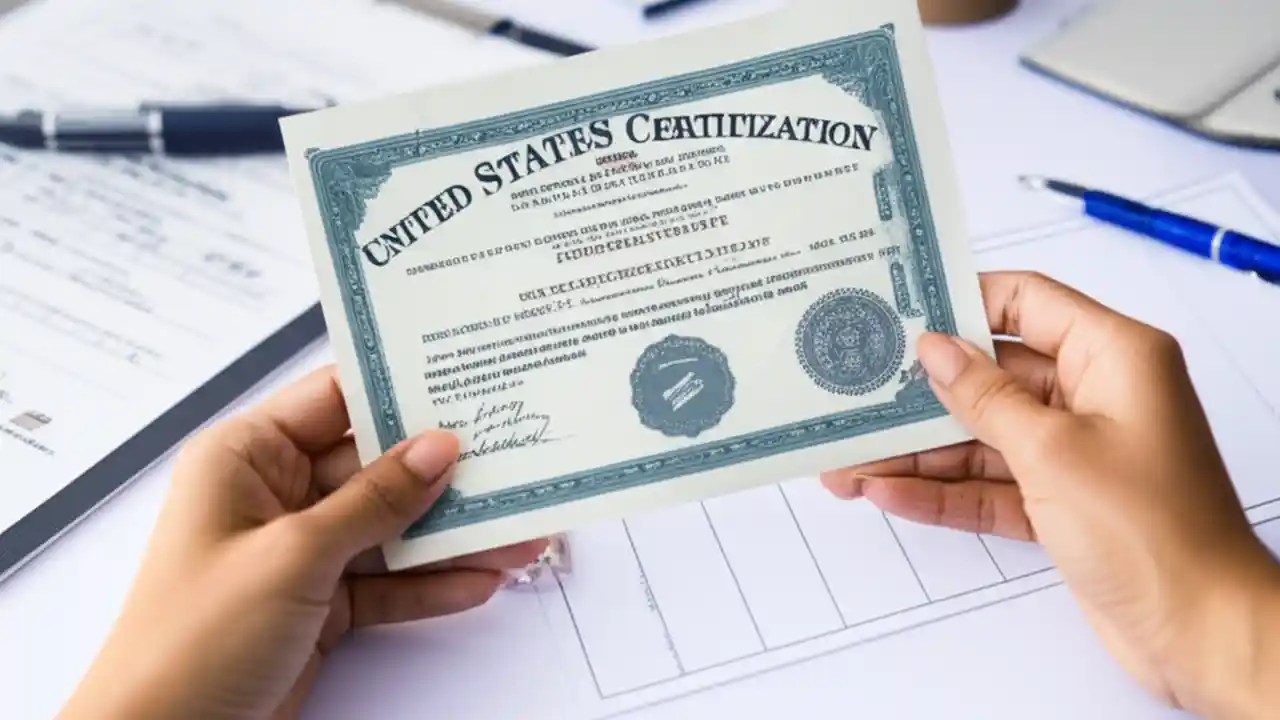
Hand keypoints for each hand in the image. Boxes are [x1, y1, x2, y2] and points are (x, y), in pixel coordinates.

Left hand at [60, 366, 545, 719]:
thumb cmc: (191, 639)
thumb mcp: (292, 555)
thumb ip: (373, 500)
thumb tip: (438, 448)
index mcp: (246, 457)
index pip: (334, 399)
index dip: (398, 389)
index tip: (464, 379)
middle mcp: (273, 494)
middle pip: (376, 466)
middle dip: (444, 471)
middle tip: (513, 459)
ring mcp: (299, 551)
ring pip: (391, 527)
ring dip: (451, 533)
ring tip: (518, 530)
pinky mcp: (319, 603)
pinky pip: (388, 581)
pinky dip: (431, 584)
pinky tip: (482, 578)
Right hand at [821, 272, 1279, 717]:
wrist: (1202, 631)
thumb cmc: (1155, 532)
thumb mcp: (1053, 451)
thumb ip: (985, 397)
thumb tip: (936, 350)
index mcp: (1114, 356)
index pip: (1026, 301)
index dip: (961, 301)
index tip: (898, 309)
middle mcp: (1097, 395)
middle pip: (992, 376)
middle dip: (922, 391)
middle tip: (857, 392)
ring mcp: (1078, 452)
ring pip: (981, 436)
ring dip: (918, 451)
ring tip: (850, 458)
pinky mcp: (1062, 503)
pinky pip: (989, 484)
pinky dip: (943, 491)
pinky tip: (888, 493)